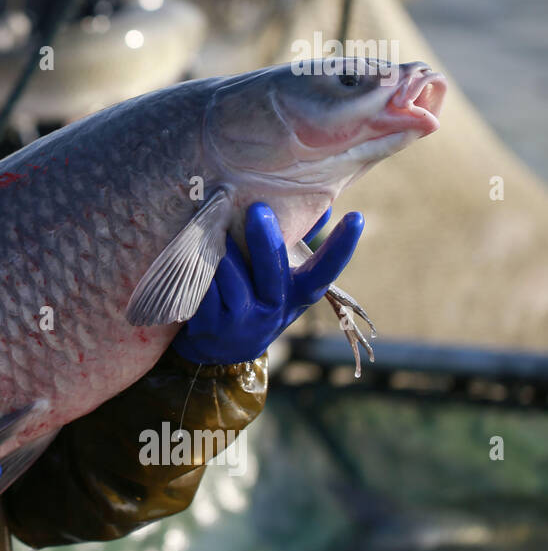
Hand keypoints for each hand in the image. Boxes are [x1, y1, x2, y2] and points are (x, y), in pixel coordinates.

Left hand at [171, 202, 363, 364]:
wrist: (217, 346)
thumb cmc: (256, 298)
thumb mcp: (282, 279)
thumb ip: (298, 243)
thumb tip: (324, 203)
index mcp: (298, 294)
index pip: (325, 270)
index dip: (341, 247)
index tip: (356, 217)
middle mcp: (275, 310)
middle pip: (273, 270)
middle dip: (265, 239)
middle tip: (257, 208)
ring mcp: (243, 320)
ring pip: (231, 273)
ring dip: (222, 249)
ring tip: (215, 228)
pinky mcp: (212, 324)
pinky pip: (205, 285)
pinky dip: (199, 267)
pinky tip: (194, 254)